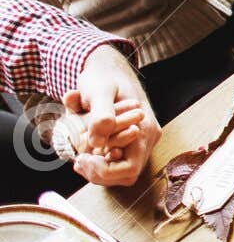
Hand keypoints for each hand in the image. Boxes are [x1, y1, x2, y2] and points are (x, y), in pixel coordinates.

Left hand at [63, 44, 159, 186]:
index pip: (130, 167)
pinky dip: (99, 162)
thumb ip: (101, 115)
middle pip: (126, 174)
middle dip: (100, 173)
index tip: (82, 159)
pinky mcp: (130, 140)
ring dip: (98, 169)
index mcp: (145, 128)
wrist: (108, 68)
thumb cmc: (104, 77)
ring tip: (80, 159)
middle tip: (78, 161)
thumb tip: (98, 143)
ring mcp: (140, 140)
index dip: (105, 171)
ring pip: (121, 171)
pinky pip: (117, 161)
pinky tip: (85, 153)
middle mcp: (147, 138)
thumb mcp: (99, 90)